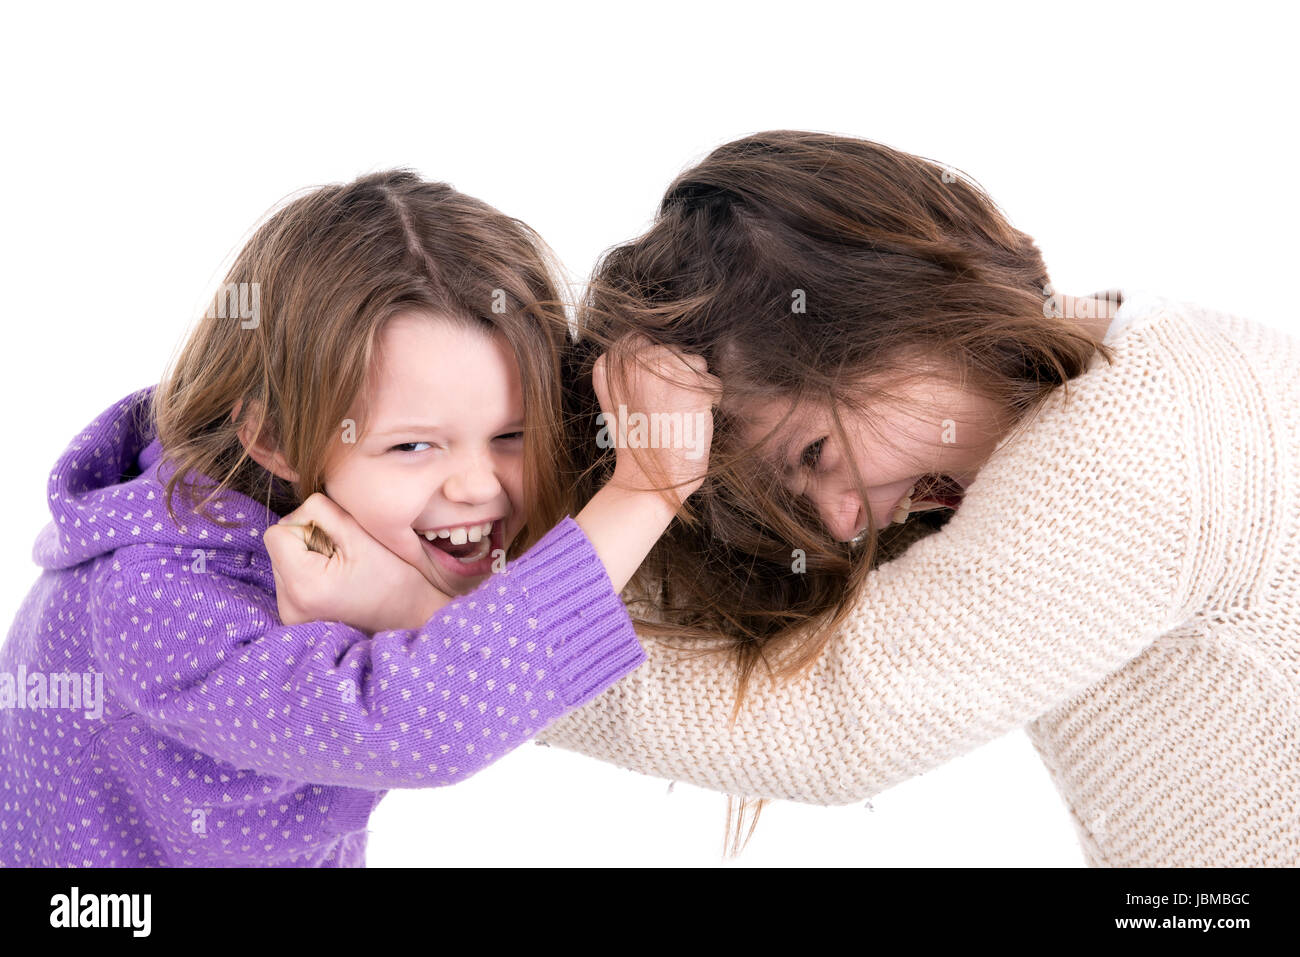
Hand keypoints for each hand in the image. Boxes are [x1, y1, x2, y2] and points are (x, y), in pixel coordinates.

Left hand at [264, 492, 450, 632]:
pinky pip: (289, 579)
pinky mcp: (295, 618)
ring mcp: (291, 616)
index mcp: (304, 585)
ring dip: (307, 556)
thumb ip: (321, 512)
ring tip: (340, 569)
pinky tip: (334, 581)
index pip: (276, 534)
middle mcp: (290, 606)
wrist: (411, 615)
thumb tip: (296, 513)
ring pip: (282, 561)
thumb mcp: (360, 533)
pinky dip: (308, 573)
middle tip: (342, 555)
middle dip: (306, 541)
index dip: (305, 526)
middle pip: (278, 547)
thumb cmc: (393, 575)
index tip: (334, 539)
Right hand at [592, 334, 721, 507]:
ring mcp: (664, 370)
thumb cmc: (638, 446)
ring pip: (696, 364)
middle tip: (663, 412)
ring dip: (695, 388)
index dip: (655, 365)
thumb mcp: (617, 400)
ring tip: (676, 416)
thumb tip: (655, 346)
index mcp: (610, 363)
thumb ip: (627, 370)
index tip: (652, 393)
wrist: (649, 482)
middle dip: (677, 377)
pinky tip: (690, 422)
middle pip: (673, 351)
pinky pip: (713, 385)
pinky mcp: (693, 386)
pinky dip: (709, 403)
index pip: (641, 339)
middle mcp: (634, 360)